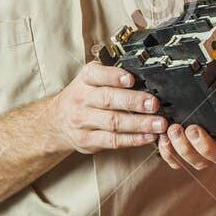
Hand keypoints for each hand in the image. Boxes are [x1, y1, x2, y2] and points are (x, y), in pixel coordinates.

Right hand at [42, 63, 167, 153]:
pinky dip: (133, 139)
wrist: (57, 120)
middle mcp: (82, 99)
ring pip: (113, 122)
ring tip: (159, 124)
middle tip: (154, 104)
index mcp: (85, 79)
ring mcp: (83, 121)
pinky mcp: (87, 140)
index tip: (131, 79)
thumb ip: (112, 74)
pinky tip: (149, 137)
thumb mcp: (91, 79)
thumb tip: (146, 74)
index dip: (115, 76)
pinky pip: (113, 141)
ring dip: (139, 124)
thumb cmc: (83, 96)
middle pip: (108, 99)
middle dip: (134, 101)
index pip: (98, 75)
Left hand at [158, 122, 215, 171]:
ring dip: (184, 149)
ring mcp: (210, 154)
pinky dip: (171, 154)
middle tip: (192, 129)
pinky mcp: (189, 156)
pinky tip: (164, 141)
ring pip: (201, 163)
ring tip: (173, 131)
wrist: (202, 104)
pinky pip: (181, 163)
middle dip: (205, 146)